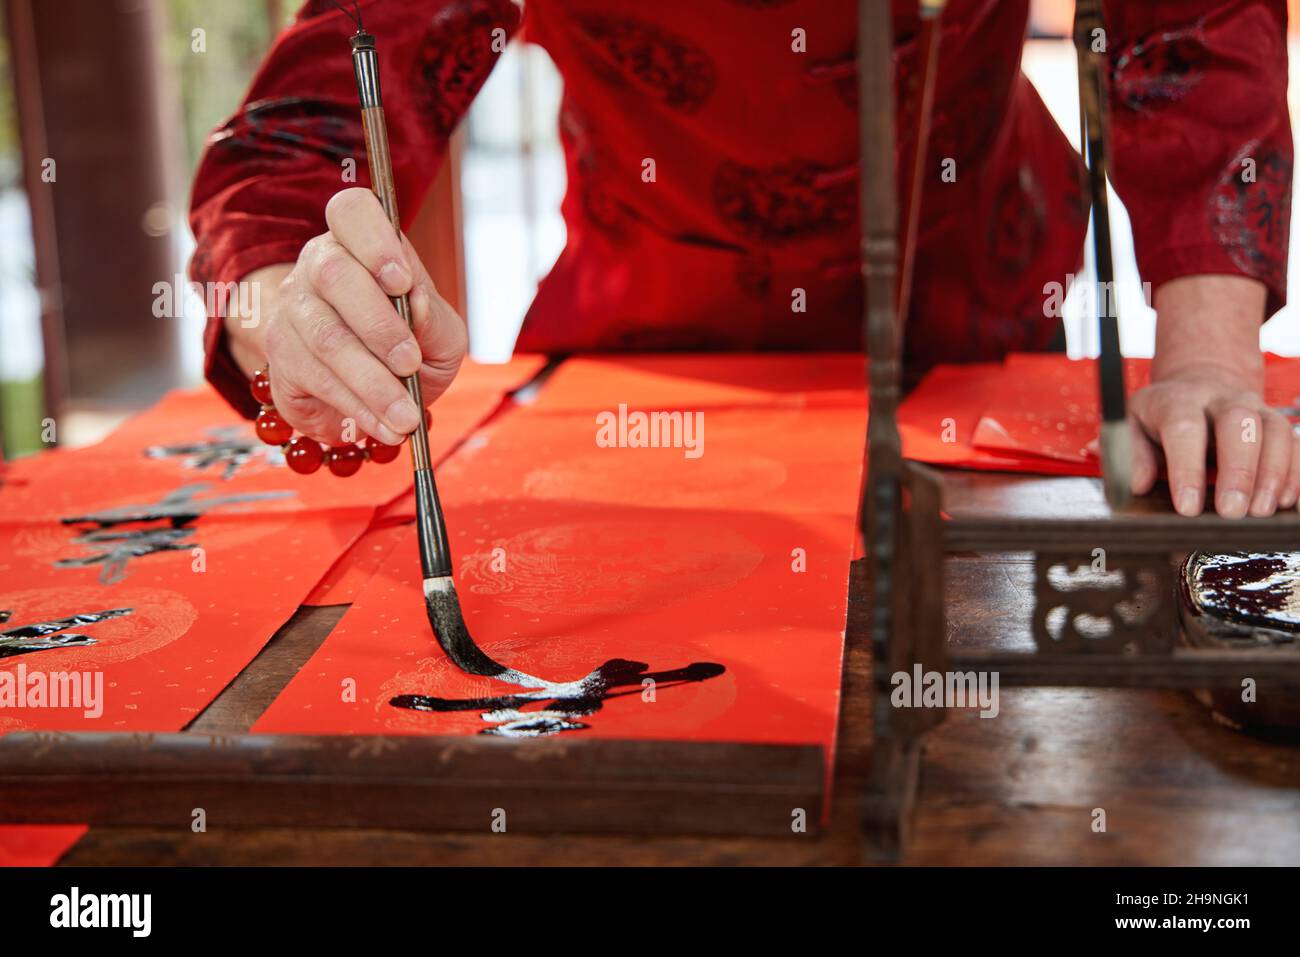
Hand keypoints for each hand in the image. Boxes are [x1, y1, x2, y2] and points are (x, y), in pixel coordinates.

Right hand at [225, 188, 466, 445]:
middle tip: (411, 363)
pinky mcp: (280, 357)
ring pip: (324, 337)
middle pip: (333, 274)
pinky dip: (356, 407)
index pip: (352, 212)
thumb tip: (413, 303)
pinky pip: (314, 379)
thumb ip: (433, 318)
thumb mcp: (441, 335)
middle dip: (378, 324)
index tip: (403, 281)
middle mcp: (317, 268)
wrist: (375, 391)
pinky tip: (384, 425)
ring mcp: (292, 311)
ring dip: (371, 381)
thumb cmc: (413, 347)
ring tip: (406, 416)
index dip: (374, 241)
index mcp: (360, 245)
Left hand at [1129, 365, 1298, 516]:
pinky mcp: (1279, 425)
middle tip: (1233, 512)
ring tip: (1261, 512)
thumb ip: (1131, 455)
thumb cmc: (1159, 418)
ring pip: (1276, 432)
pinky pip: (1297, 445)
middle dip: (1239, 470)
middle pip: (1239, 424)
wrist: (1198, 388)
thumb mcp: (1131, 427)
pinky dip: (1296, 475)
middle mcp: (1222, 399)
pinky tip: (1287, 503)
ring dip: (1272, 474)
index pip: (1184, 427)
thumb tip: (1137, 484)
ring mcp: (1256, 409)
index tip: (1187, 508)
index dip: (1187, 468)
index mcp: (1178, 399)